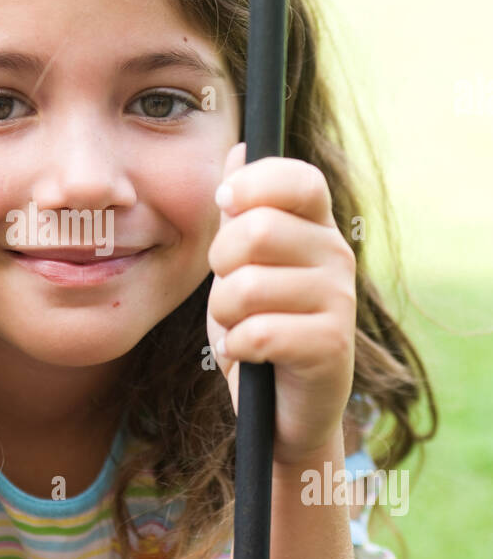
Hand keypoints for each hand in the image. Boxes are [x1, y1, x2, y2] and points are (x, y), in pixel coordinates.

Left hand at [205, 142, 356, 466]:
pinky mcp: (331, 346)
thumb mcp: (240, 262)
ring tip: (239, 326)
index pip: (299, 178)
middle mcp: (337, 255)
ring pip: (249, 286)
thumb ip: (240, 209)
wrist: (278, 409)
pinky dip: (237, 347)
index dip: (254, 184)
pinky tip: (249, 354)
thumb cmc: (258, 326)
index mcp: (315, 226)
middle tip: (227, 287)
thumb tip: (239, 148)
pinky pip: (258, 332)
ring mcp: (339, 300)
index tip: (226, 204)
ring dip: (225, 314)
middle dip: (221, 262)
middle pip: (258, 229)